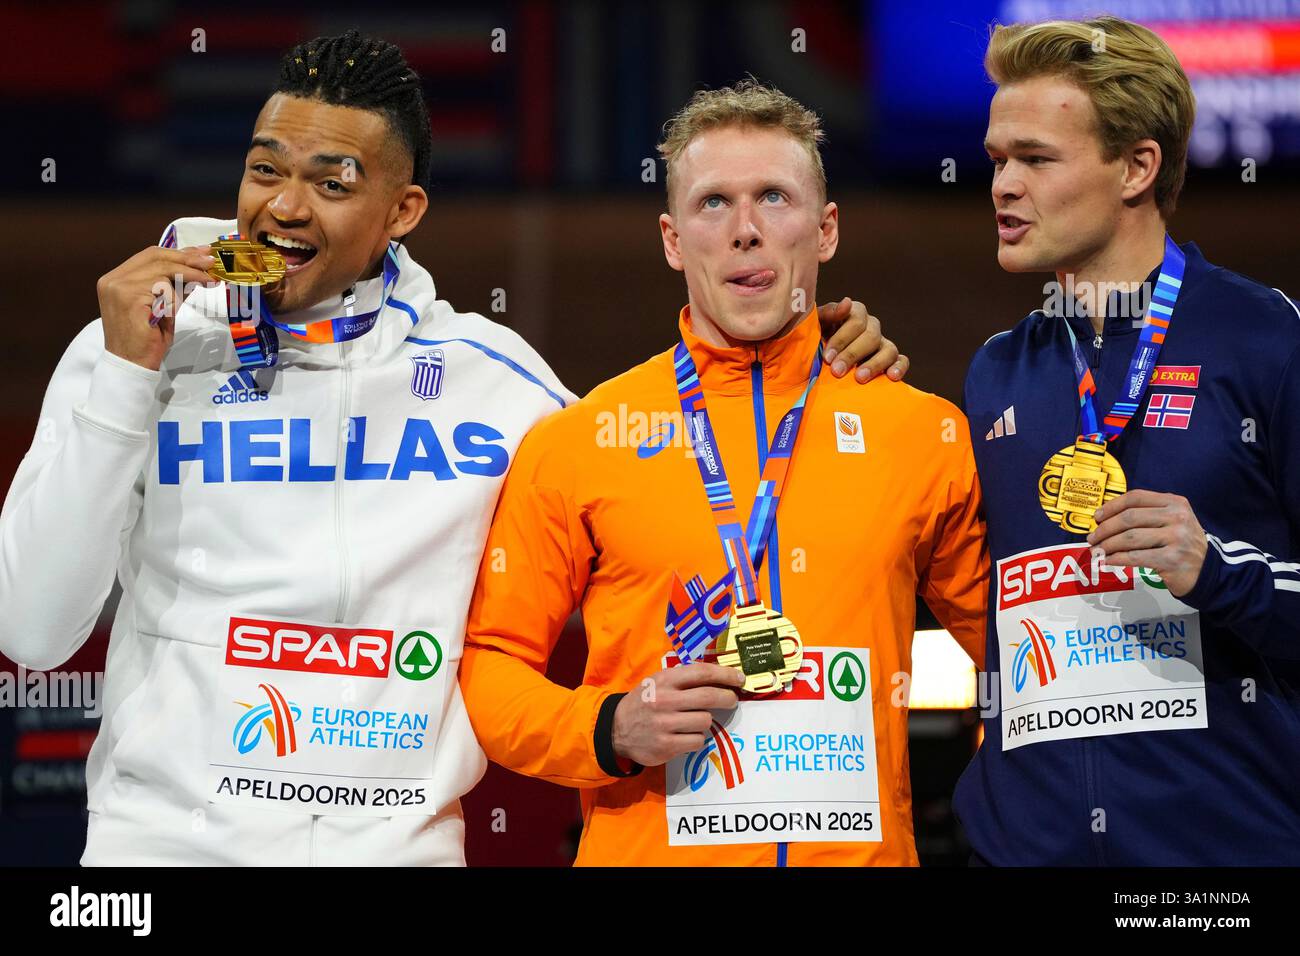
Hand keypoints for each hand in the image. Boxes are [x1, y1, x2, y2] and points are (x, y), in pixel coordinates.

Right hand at [97, 245, 216, 370]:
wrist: (133, 365)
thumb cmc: (148, 339)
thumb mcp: (165, 306)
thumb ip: (175, 286)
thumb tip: (198, 267)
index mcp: (117, 279)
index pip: (150, 256)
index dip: (178, 253)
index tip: (201, 253)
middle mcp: (112, 280)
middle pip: (155, 257)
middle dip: (187, 258)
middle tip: (210, 263)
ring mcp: (117, 288)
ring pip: (161, 270)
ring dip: (189, 275)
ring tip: (207, 280)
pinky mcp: (128, 299)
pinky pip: (162, 288)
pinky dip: (176, 294)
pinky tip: (181, 303)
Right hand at [612, 662, 743, 766]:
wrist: (616, 729)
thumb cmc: (644, 702)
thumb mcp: (658, 682)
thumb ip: (683, 678)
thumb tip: (720, 676)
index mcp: (664, 680)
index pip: (702, 673)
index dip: (725, 675)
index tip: (740, 679)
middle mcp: (665, 700)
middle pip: (709, 697)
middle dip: (727, 698)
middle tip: (732, 700)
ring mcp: (665, 724)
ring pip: (705, 721)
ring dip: (706, 721)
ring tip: (696, 720)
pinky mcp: (666, 746)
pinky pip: (698, 741)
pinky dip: (697, 738)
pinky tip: (686, 735)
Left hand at [818, 296, 908, 382]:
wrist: (818, 361)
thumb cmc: (816, 340)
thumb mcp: (816, 325)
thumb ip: (828, 313)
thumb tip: (847, 302)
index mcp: (855, 314)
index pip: (856, 320)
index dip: (842, 339)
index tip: (828, 357)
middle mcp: (872, 327)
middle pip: (871, 336)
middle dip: (852, 354)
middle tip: (837, 371)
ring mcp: (883, 344)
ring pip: (888, 349)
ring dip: (874, 364)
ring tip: (859, 378)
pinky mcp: (891, 360)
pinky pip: (902, 360)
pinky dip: (899, 367)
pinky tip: (891, 377)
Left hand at [1087, 490, 1207, 596]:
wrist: (1207, 572)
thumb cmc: (1181, 544)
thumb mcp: (1172, 521)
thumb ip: (1146, 514)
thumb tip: (1105, 517)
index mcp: (1176, 503)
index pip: (1136, 498)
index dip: (1112, 506)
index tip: (1097, 517)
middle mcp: (1178, 517)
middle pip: (1129, 518)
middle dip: (1105, 528)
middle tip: (1093, 537)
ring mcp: (1176, 538)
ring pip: (1129, 538)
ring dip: (1107, 545)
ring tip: (1097, 550)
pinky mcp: (1171, 559)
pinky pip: (1134, 557)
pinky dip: (1116, 559)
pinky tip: (1107, 561)